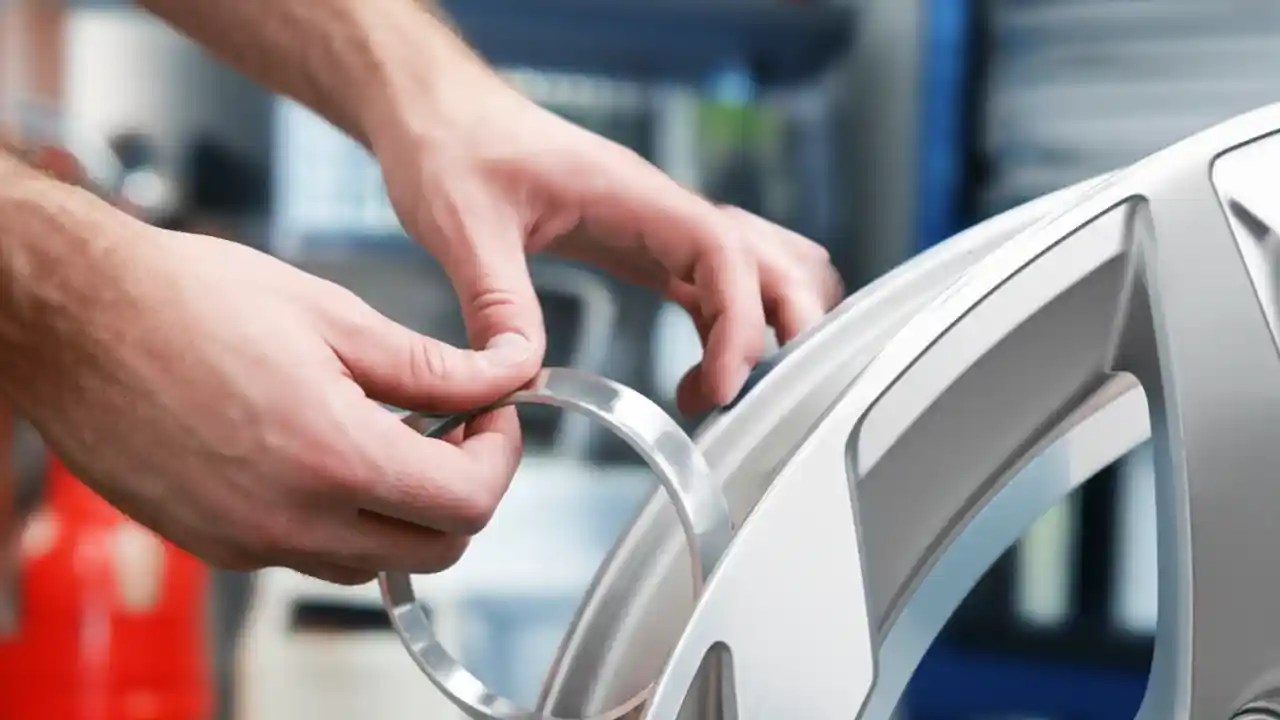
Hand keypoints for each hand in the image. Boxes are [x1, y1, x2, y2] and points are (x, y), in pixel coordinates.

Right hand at [0, 219, 534, 584]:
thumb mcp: (333, 317)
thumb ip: (432, 367)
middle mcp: (291, 521)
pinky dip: (343, 517)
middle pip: (434, 550)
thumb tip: (504, 378)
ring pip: (374, 561)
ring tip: (389, 431)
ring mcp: (249, 542)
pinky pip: (310, 554)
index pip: (468, 502)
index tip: (493, 412)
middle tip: (456, 424)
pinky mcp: (216, 544)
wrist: (73, 319)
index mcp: (333, 458)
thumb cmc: (190, 299)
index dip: (501, 454)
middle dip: (465, 489)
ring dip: (405, 510)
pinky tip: (328, 451)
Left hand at [367, 72, 843, 415]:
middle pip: (761, 254)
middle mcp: (654, 206)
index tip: (725, 380)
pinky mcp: (636, 243)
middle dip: (783, 320)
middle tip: (756, 393)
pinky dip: (724, 327)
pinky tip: (702, 372)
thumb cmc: (450, 142)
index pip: (720, 249)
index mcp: (627, 191)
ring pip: (747, 266)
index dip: (739, 318)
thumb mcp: (461, 225)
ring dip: (764, 322)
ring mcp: (652, 224)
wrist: (434, 111)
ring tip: (731, 390)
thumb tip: (520, 373)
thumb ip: (496, 301)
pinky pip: (706, 283)